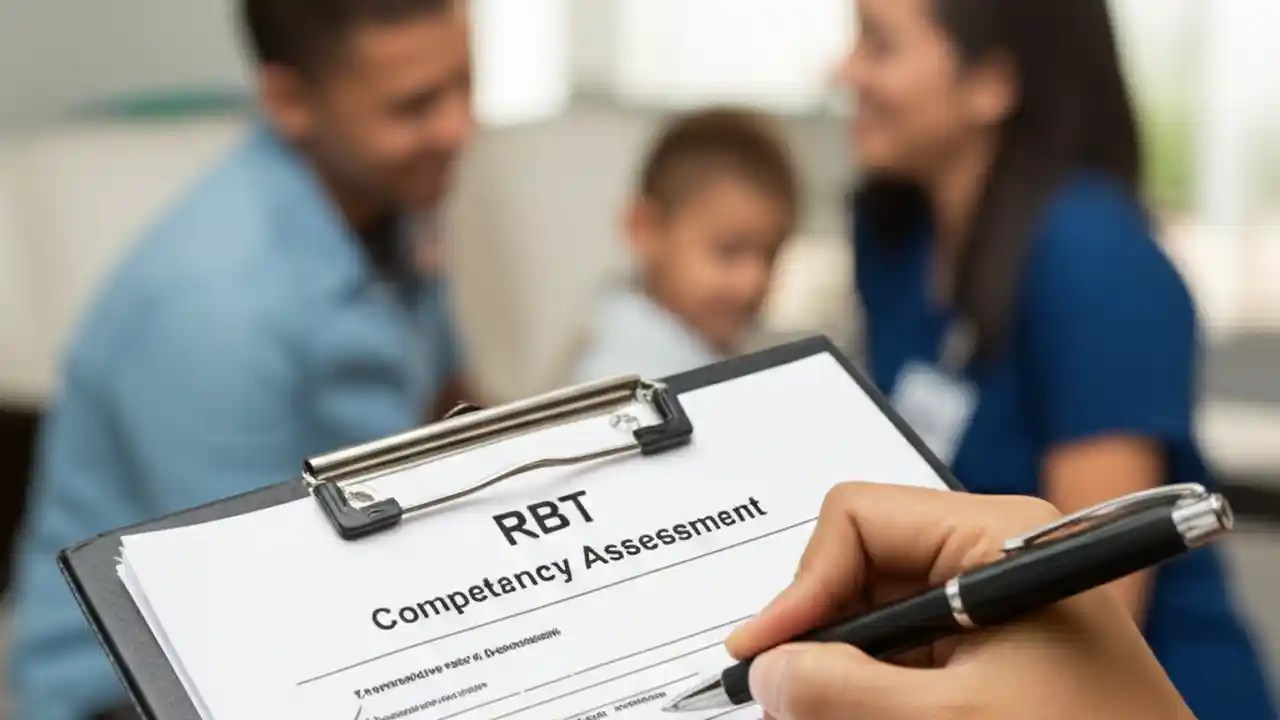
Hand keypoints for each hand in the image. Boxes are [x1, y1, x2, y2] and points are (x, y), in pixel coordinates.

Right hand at [725, 483, 1194, 719]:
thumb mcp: (951, 718)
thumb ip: (847, 690)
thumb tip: (771, 669)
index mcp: (999, 538)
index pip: (860, 518)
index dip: (802, 584)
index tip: (763, 649)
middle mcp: (994, 557)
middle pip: (861, 564)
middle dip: (818, 630)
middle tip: (783, 688)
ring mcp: (994, 604)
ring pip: (876, 611)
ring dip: (841, 663)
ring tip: (816, 709)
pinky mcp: (993, 647)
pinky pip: (906, 647)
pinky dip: (872, 682)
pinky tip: (859, 711)